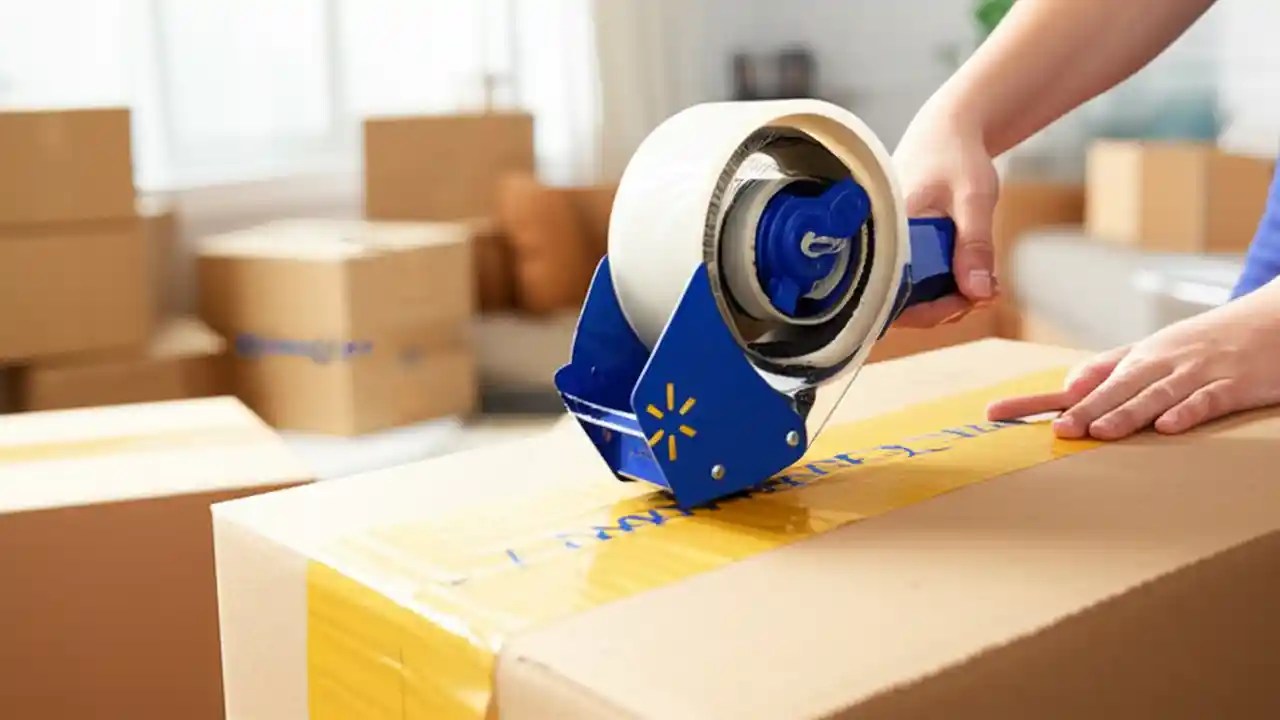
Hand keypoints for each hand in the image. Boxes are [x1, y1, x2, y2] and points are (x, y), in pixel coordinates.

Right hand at [892, 107, 1000, 327]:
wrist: (951, 129)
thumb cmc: (956, 154)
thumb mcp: (973, 198)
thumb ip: (974, 246)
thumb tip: (977, 293)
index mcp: (882, 229)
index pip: (889, 293)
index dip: (926, 310)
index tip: (967, 302)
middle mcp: (877, 242)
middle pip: (896, 301)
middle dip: (942, 308)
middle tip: (984, 295)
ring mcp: (887, 247)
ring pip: (908, 293)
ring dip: (946, 299)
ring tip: (985, 286)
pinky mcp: (900, 248)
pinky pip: (915, 279)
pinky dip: (944, 285)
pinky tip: (973, 277)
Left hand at [987, 284, 1279, 438]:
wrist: (1274, 318)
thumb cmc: (1209, 339)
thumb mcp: (1156, 350)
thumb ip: (1112, 367)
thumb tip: (1068, 385)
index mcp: (1136, 358)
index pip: (1078, 381)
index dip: (1038, 399)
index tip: (995, 413)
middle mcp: (1159, 363)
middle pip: (1115, 388)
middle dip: (1084, 410)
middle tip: (1056, 431)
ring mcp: (1196, 372)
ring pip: (1156, 394)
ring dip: (1127, 412)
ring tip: (1099, 431)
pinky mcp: (1233, 384)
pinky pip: (1207, 399)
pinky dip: (1188, 411)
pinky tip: (1169, 427)